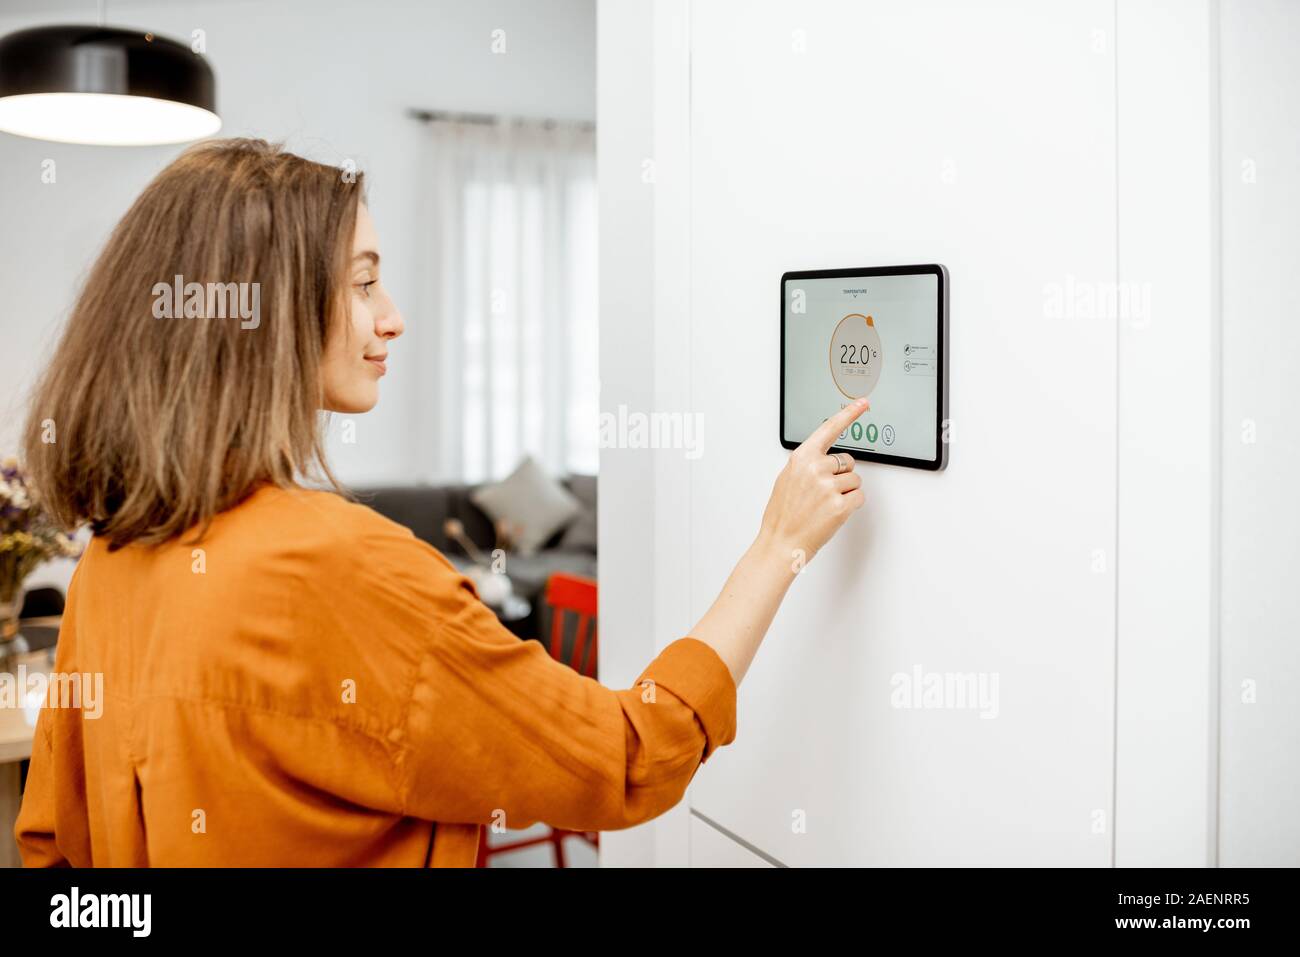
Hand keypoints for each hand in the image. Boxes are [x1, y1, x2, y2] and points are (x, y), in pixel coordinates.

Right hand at [758, 397, 869, 564]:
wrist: (780, 542)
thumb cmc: (783, 514)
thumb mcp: (787, 479)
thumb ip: (806, 464)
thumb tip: (825, 459)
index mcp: (802, 458)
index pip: (829, 429)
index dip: (849, 414)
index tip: (863, 403)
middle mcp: (815, 468)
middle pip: (848, 461)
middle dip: (841, 476)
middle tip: (822, 493)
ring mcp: (828, 487)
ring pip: (855, 481)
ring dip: (845, 492)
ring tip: (824, 505)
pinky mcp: (840, 505)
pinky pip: (859, 497)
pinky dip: (850, 505)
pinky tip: (832, 513)